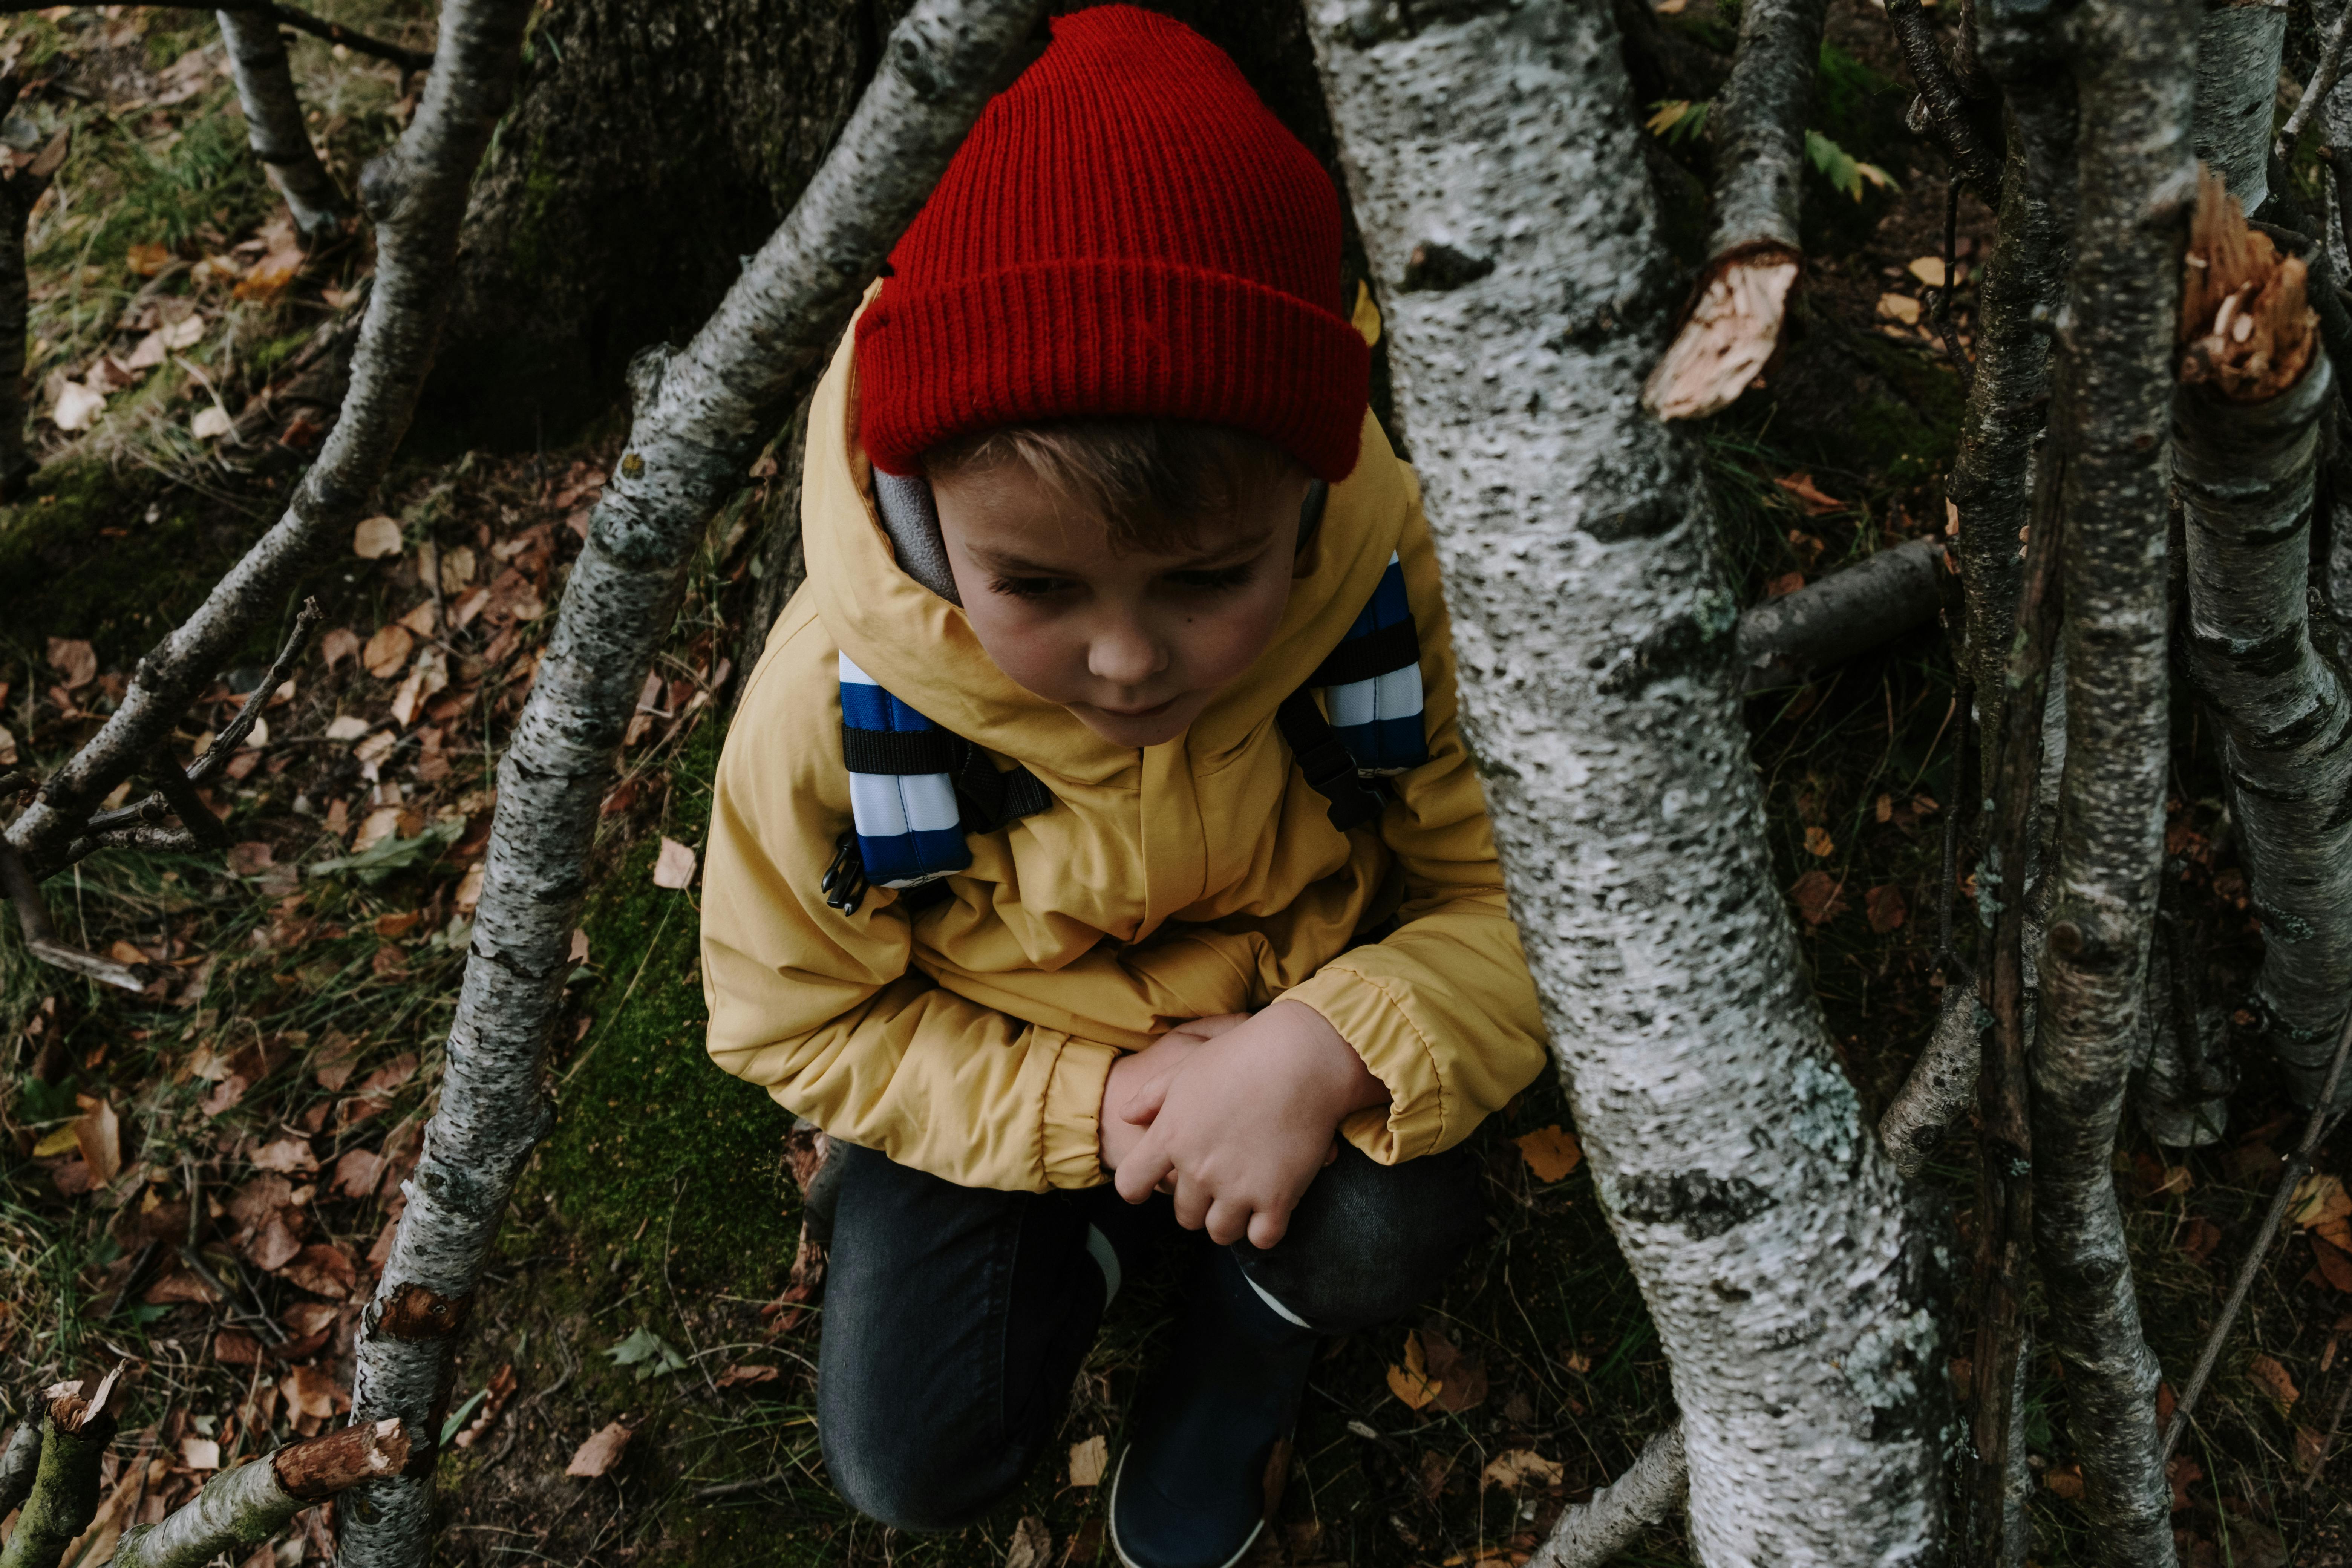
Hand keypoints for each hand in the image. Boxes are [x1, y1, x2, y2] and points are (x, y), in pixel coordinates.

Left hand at [1113, 1001, 1389, 1248]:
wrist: (1303, 1057)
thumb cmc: (1242, 1054)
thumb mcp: (1187, 1067)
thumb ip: (1152, 1095)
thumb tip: (1125, 1114)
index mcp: (1170, 1136)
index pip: (1131, 1184)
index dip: (1137, 1188)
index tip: (1154, 1182)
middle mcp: (1198, 1169)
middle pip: (1184, 1215)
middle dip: (1198, 1205)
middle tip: (1219, 1183)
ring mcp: (1237, 1187)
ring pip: (1221, 1232)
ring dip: (1230, 1220)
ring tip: (1245, 1198)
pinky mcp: (1276, 1198)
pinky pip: (1263, 1238)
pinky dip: (1266, 1228)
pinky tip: (1272, 1208)